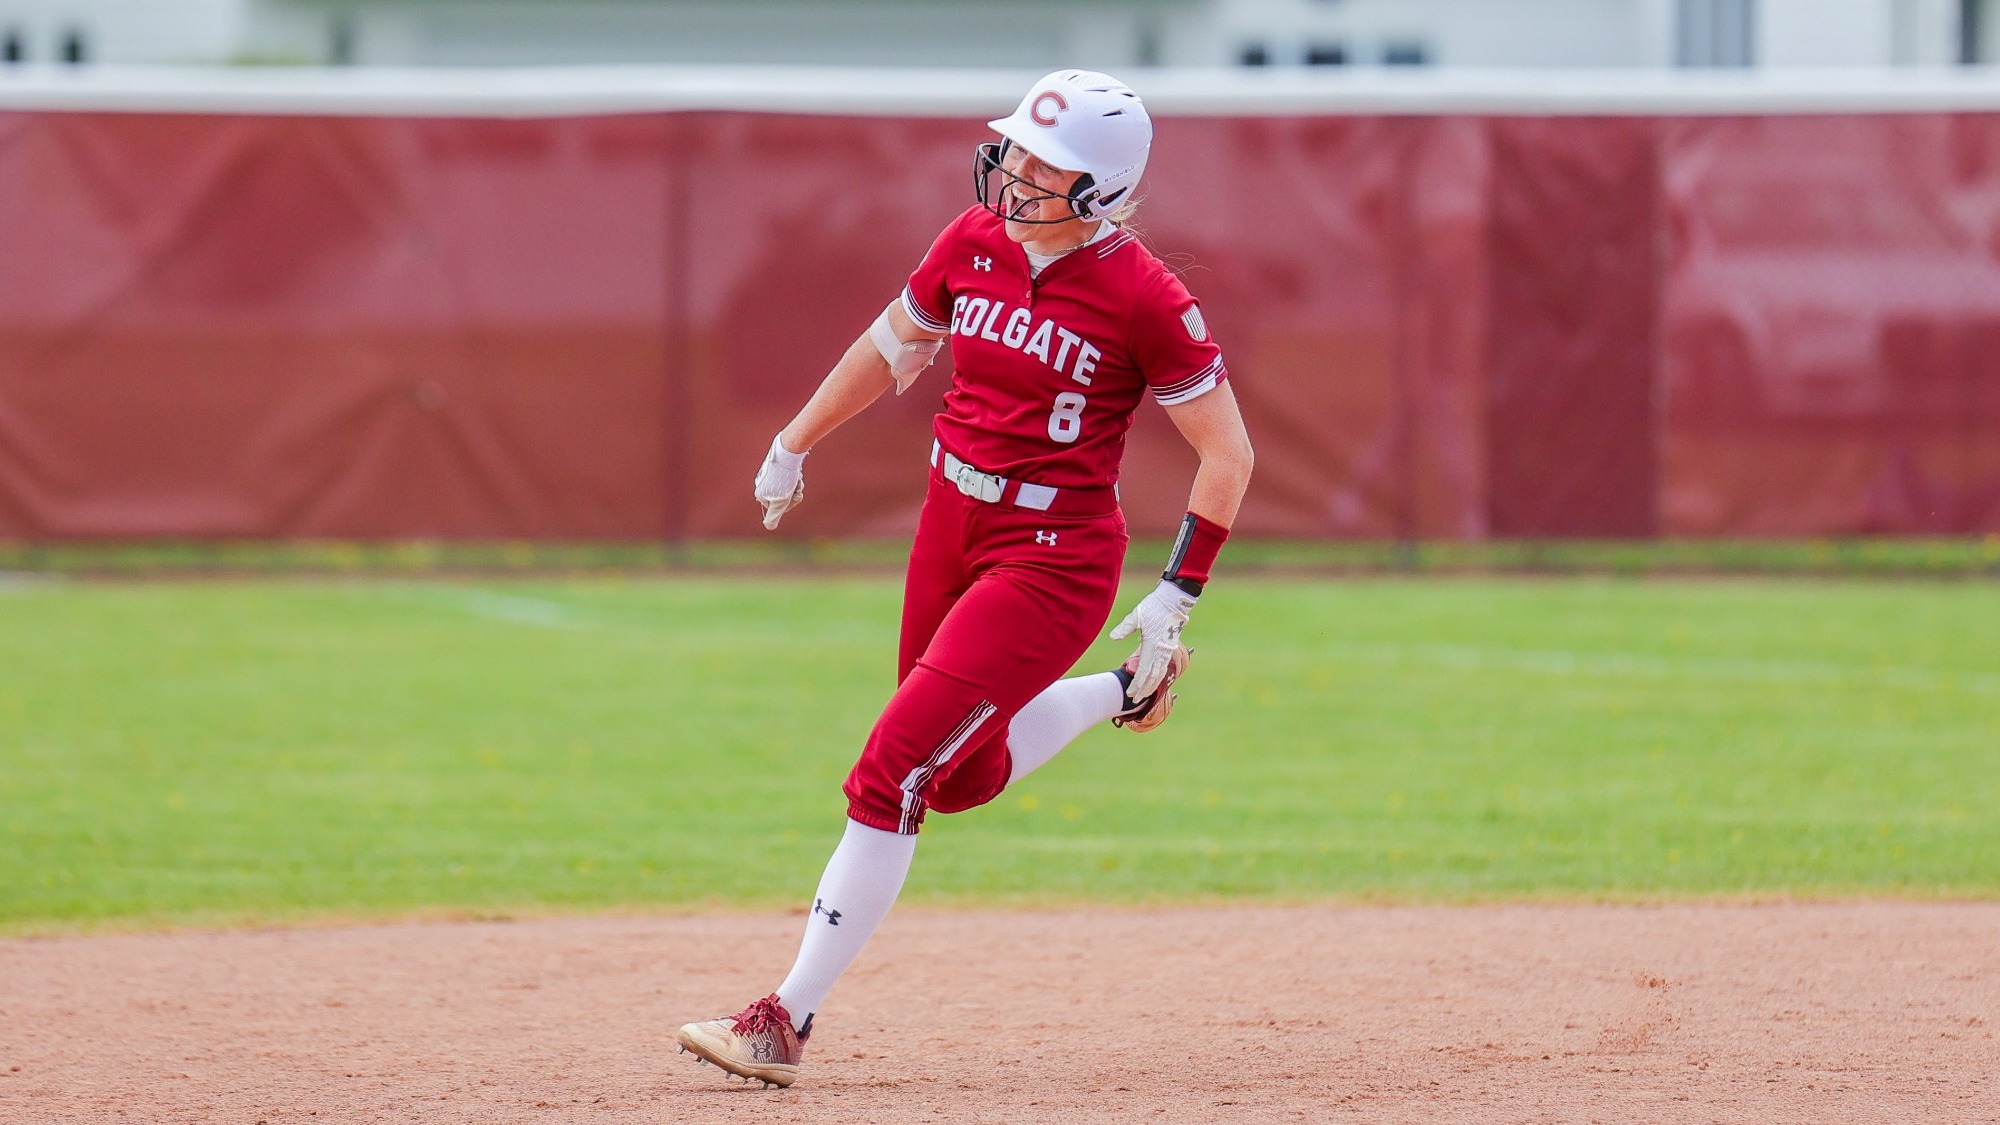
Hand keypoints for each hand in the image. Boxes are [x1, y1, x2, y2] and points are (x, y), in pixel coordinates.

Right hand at [753, 434, 806, 529]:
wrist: (788, 452)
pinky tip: (797, 472)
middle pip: (783, 499)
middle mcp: (763, 485)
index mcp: (760, 494)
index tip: (793, 498)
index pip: (777, 509)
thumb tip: (769, 527)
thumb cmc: (784, 478)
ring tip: (797, 478)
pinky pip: (789, 479)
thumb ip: (773, 516)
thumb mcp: (780, 502)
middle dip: (793, 495)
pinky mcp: (778, 468)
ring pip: (788, 489)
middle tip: (798, 488)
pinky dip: (795, 478)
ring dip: (796, 486)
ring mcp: (770, 476)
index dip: (788, 506)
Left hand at [1109, 579, 1197, 697]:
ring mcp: (1167, 650)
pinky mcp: (1170, 647)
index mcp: (1152, 645)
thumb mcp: (1137, 615)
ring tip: (1144, 695)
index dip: (1136, 684)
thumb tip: (1113, 637)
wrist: (1174, 600)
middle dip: (1144, 690)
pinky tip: (1153, 681)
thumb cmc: (1154, 606)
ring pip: (1160, 673)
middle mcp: (1161, 650)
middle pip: (1152, 677)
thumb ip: (1125, 628)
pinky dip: (1158, 677)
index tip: (1130, 693)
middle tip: (1135, 700)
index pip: (1143, 671)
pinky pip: (1164, 667)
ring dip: (1152, 686)